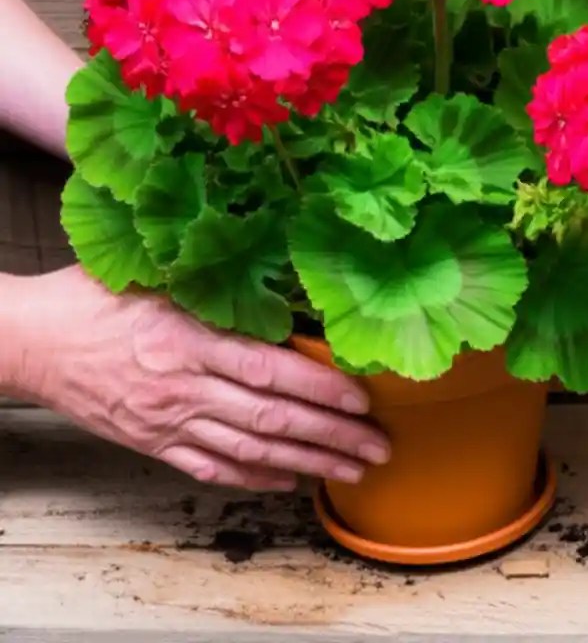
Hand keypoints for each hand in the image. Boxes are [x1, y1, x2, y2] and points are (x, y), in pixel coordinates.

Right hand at [3, 266, 389, 491]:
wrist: (27, 341)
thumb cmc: (90, 299)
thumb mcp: (156, 279)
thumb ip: (216, 291)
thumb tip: (283, 289)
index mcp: (189, 340)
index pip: (272, 371)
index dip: (322, 390)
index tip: (363, 400)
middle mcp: (184, 388)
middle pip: (273, 420)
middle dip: (334, 437)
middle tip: (379, 447)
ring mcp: (168, 421)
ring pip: (252, 451)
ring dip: (309, 463)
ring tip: (352, 470)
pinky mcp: (152, 442)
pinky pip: (212, 468)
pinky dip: (255, 477)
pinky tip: (290, 480)